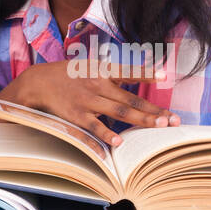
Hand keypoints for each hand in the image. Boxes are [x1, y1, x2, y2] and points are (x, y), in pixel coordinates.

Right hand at [0, 59, 179, 148]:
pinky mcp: (76, 116)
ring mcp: (87, 101)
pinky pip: (93, 128)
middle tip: (172, 119)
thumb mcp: (90, 67)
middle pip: (130, 99)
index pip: (128, 72)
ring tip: (157, 127)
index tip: (165, 76)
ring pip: (118, 112)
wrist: (38, 82)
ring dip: (140, 120)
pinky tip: (118, 143)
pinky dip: (105, 135)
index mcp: (101, 71)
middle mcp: (97, 85)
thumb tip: (135, 79)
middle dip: (153, 110)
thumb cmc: (68, 75)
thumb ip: (112, 75)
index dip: (146, 74)